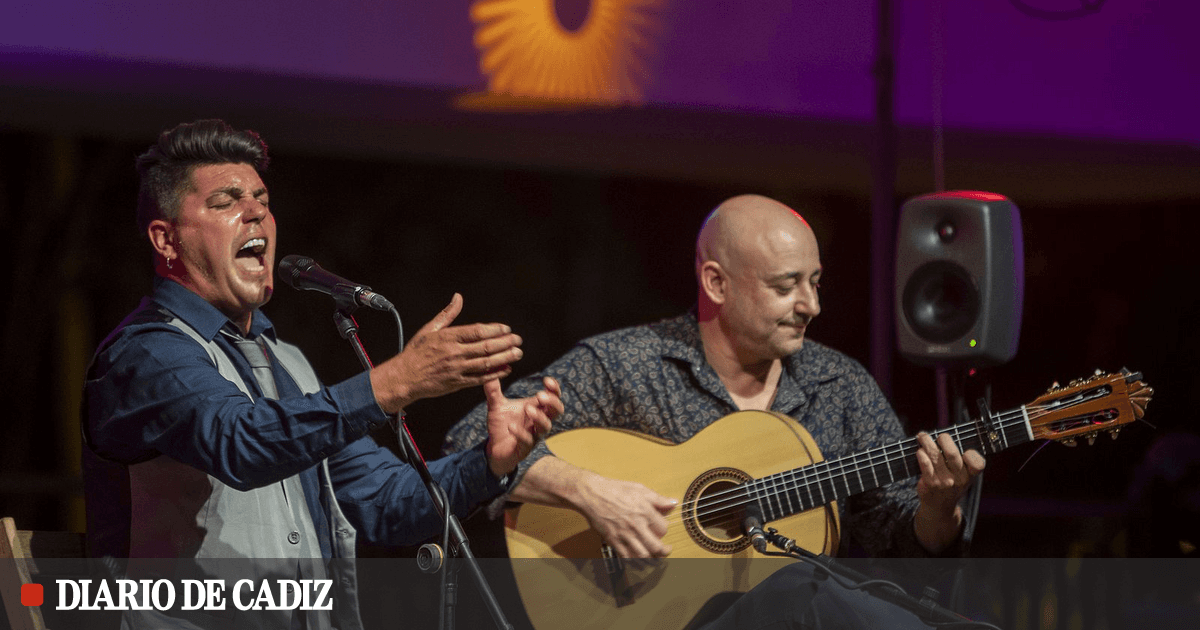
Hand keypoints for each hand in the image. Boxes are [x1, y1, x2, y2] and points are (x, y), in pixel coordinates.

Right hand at [371, 293, 523, 412]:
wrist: (404, 377)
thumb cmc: (416, 352)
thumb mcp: (430, 329)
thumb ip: (448, 314)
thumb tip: (458, 297)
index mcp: (448, 337)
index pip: (477, 331)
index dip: (495, 330)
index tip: (507, 329)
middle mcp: (454, 353)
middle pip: (486, 347)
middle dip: (505, 343)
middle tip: (518, 340)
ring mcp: (457, 369)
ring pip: (486, 363)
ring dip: (504, 358)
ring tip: (517, 353)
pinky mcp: (457, 383)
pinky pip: (480, 379)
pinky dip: (495, 374)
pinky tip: (506, 369)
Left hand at [485, 377, 562, 477]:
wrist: (493, 448)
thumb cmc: (501, 425)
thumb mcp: (496, 405)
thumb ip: (493, 390)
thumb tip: (489, 371)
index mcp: (536, 408)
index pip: (553, 396)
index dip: (554, 389)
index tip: (546, 380)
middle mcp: (539, 421)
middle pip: (556, 411)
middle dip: (552, 403)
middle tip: (540, 396)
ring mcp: (534, 435)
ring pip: (546, 427)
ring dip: (540, 417)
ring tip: (528, 409)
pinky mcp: (524, 448)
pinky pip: (528, 441)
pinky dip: (521, 433)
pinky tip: (511, 426)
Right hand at [577, 475, 677, 557]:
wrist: (592, 494)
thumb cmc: (615, 490)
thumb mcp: (640, 489)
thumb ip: (658, 498)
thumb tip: (674, 503)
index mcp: (645, 512)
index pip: (663, 528)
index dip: (664, 530)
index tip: (661, 529)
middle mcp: (636, 525)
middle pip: (656, 546)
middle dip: (664, 551)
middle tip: (666, 550)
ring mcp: (624, 535)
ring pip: (643, 555)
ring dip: (652, 559)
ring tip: (655, 558)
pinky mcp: (613, 540)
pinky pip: (626, 557)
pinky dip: (635, 562)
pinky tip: (638, 561)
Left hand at [913, 431, 985, 552]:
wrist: (940, 506)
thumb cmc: (952, 482)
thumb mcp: (964, 475)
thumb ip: (961, 458)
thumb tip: (944, 436)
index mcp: (971, 475)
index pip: (977, 463)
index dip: (971, 454)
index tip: (964, 450)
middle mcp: (959, 479)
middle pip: (952, 454)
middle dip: (944, 439)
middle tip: (940, 436)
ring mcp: (945, 482)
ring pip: (935, 456)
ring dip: (927, 442)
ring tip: (922, 436)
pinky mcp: (931, 484)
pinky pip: (925, 465)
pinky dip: (921, 455)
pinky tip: (919, 451)